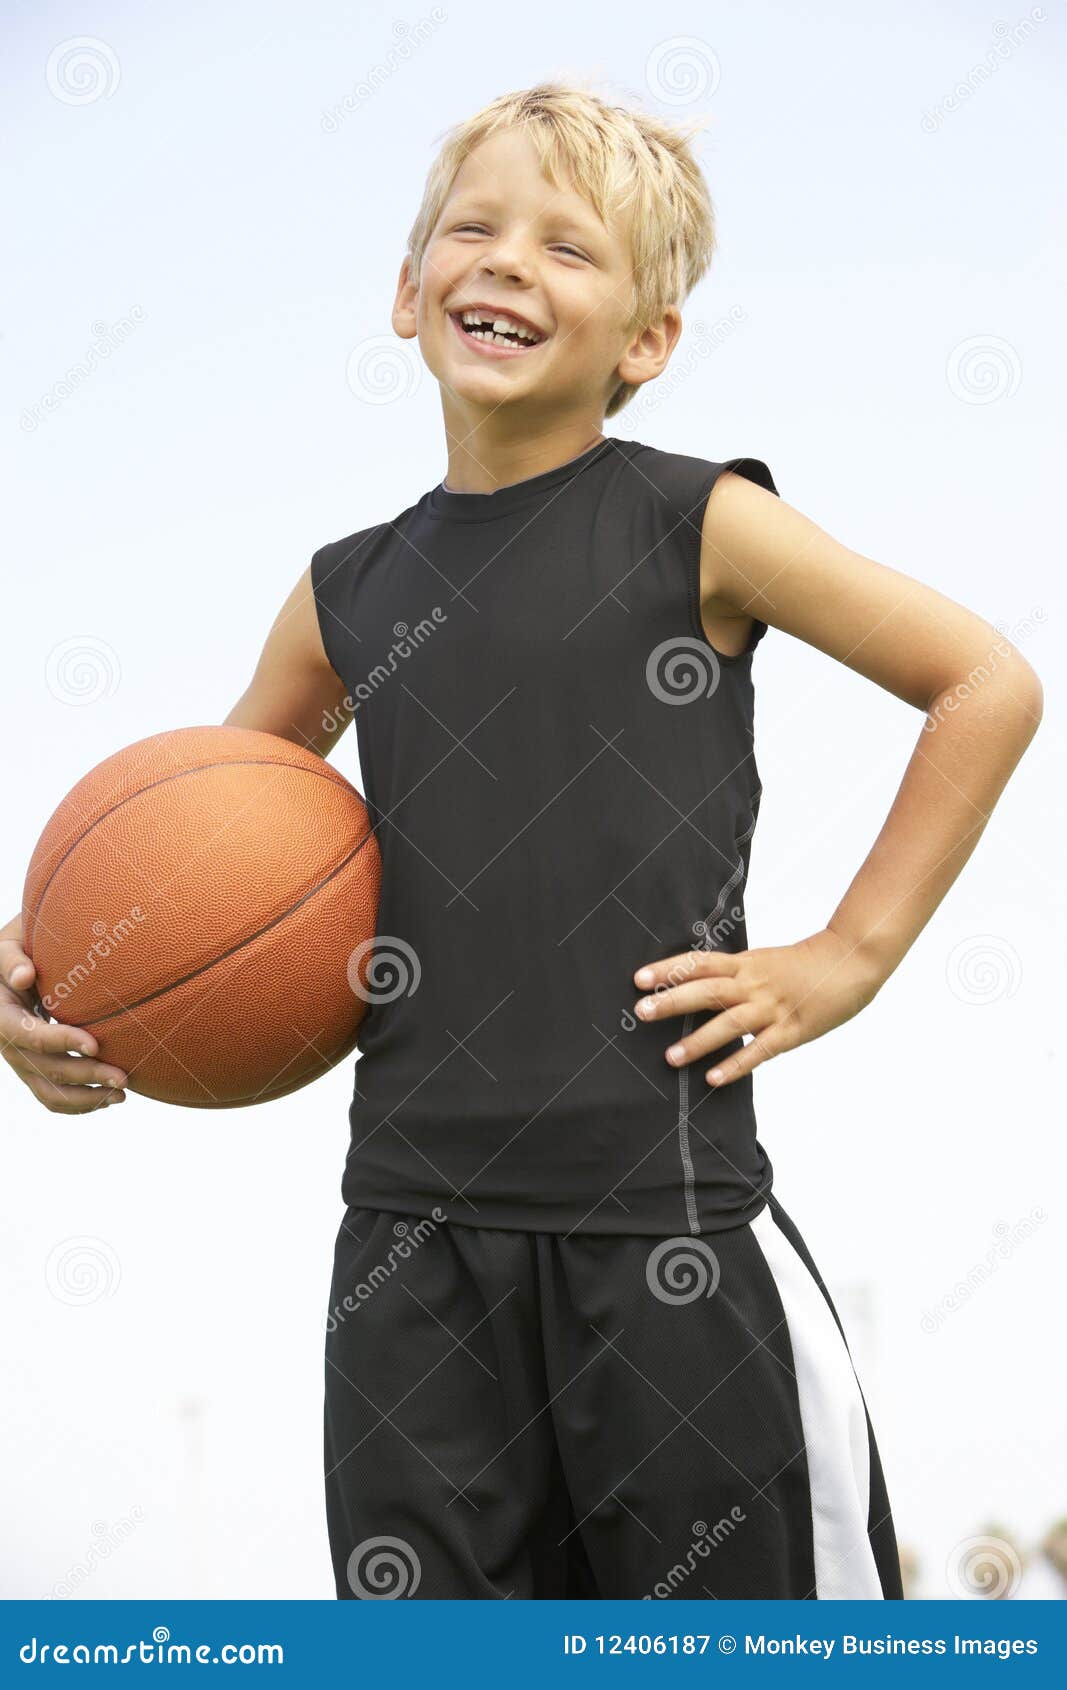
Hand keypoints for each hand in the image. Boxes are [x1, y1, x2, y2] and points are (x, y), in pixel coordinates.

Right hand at [0, 920, 127, 1112]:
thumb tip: (24, 976)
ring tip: (122, 1095)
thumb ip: (11, 959)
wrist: (15, 970)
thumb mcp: (9, 945)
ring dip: (86, 1099)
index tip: (95, 1044)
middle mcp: (8, 1044)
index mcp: (1, 1016)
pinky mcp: (34, 1071)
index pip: (29, 1036)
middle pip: (45, 1070)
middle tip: (122, 1077)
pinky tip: (109, 1098)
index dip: (61, 1042)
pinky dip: (80, 1104)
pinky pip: (53, 1097)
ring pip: (49, 1093)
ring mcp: (21, 1062)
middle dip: (85, 1075)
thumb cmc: (19, 951)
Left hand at [631, 928, 883, 1087]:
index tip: (638, 978)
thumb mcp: (762, 961)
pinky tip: (713, 1079)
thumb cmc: (803, 964)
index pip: (700, 963)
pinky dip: (735, 1065)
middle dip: (673, 1002)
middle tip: (642, 1012)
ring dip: (698, 1041)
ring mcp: (772, 1008)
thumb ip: (733, 974)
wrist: (850, 961)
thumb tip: (696, 985)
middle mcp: (754, 984)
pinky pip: (760, 1050)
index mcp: (745, 963)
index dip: (669, 969)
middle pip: (708, 991)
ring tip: (670, 1058)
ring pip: (730, 1024)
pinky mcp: (791, 1031)